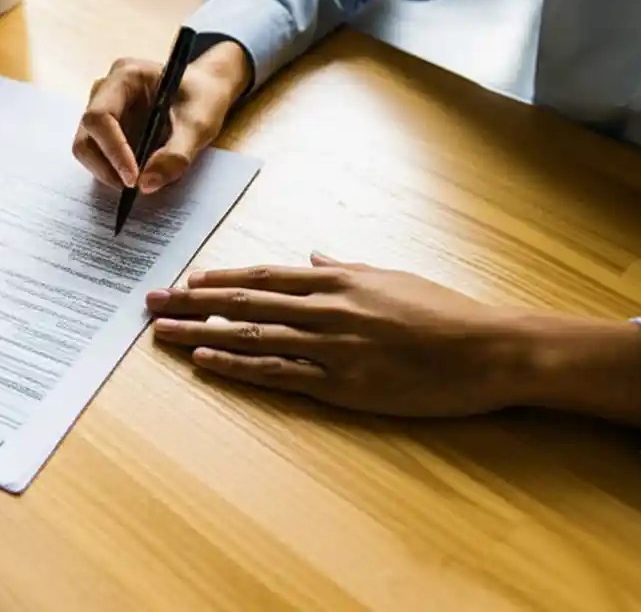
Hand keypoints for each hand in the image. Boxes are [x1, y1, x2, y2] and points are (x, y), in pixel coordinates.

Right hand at [73, 40, 250, 192]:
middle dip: (106, 167)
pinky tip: (136, 174)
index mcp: (126, 76)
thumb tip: (146, 185)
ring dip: (108, 171)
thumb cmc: (203, 98)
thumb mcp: (199, 126)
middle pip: (87, 135)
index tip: (132, 179)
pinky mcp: (106, 127)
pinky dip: (112, 169)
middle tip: (133, 188)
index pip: (100, 116)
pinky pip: (98, 153)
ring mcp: (102, 108)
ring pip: (87, 147)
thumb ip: (176, 155)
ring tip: (138, 181)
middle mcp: (106, 90)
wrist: (205, 91)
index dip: (112, 150)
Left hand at [146, 253, 640, 426]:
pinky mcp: (341, 385)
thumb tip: (312, 255)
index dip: (220, 278)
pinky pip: (278, 374)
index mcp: (337, 281)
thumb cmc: (444, 311)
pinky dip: (237, 366)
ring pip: (250, 337)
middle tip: (151, 301)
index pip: (263, 277)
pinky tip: (204, 361)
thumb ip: (345, 268)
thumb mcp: (391, 276)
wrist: (489, 349)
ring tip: (160, 332)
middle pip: (244, 304)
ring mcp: (330, 348)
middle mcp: (325, 309)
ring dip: (199, 334)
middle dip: (192, 303)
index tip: (186, 278)